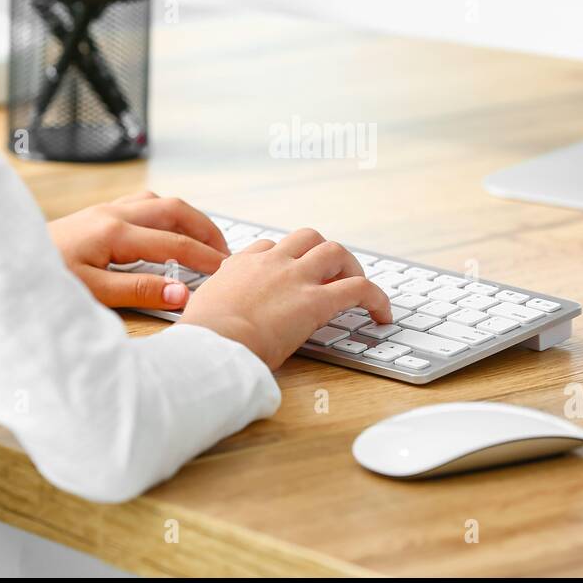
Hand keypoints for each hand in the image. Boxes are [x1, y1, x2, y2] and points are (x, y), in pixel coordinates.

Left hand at [48, 191, 229, 309]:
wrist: (2, 264)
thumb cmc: (42, 280)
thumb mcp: (93, 292)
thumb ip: (141, 290)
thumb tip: (182, 293)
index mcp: (114, 232)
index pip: (174, 243)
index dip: (204, 256)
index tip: (225, 270)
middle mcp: (112, 214)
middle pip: (173, 209)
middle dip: (204, 228)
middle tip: (224, 251)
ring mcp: (103, 211)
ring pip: (158, 202)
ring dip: (185, 217)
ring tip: (201, 239)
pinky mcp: (94, 215)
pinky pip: (140, 204)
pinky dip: (163, 214)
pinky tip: (164, 230)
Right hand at [178, 227, 392, 369]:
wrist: (212, 344)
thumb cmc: (202, 337)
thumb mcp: (201, 311)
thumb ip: (213, 307)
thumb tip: (208, 321)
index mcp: (239, 266)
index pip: (268, 249)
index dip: (284, 260)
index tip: (290, 275)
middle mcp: (270, 264)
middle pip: (307, 238)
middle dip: (323, 252)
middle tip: (333, 275)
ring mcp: (295, 278)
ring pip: (335, 252)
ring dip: (351, 267)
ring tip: (359, 288)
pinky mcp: (317, 301)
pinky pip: (358, 288)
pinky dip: (376, 297)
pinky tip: (382, 314)